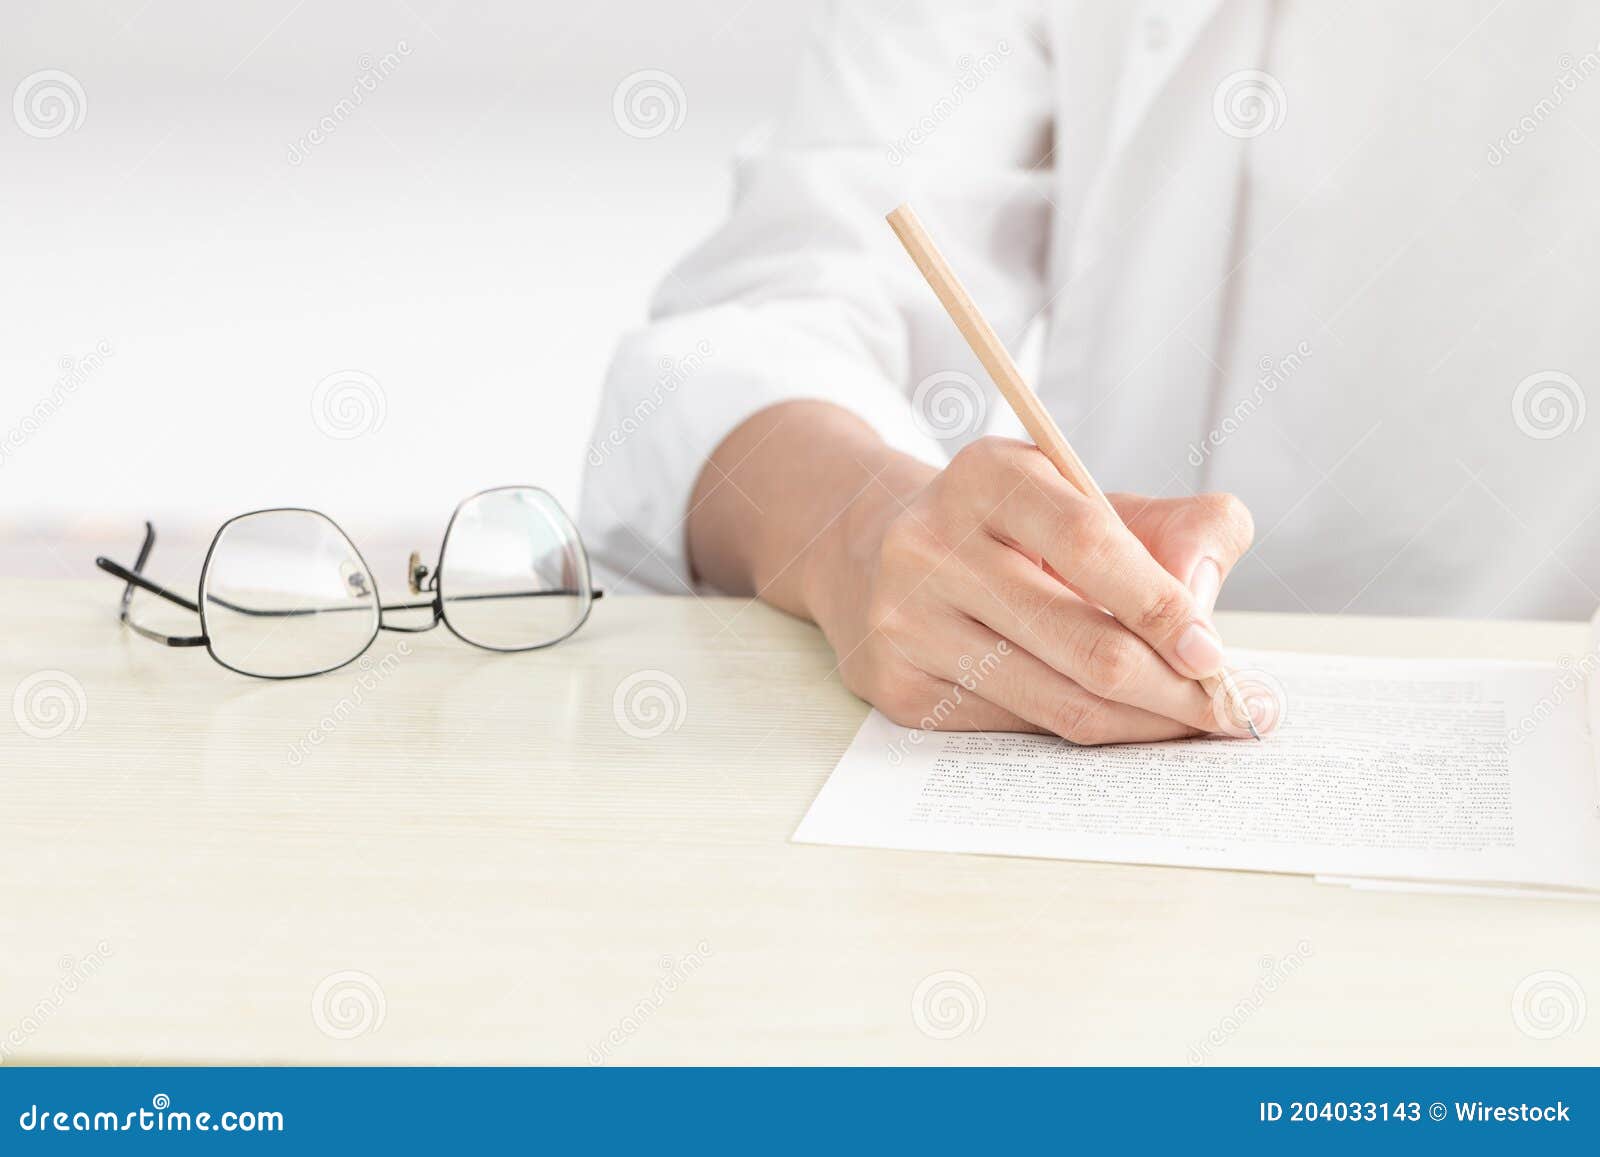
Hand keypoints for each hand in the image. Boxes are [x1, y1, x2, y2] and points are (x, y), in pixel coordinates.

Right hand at [802, 436, 1256, 742]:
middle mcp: (932, 544)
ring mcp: (906, 620)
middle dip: (1173, 689)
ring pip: (1056, 703)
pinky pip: (1018, 729)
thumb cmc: (1017, 532)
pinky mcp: (897, 685)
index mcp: (988, 476)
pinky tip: (1118, 722)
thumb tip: (1203, 614)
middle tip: (1233, 712)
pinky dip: (1082, 732)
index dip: (1160, 605)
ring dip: (1142, 725)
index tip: (1215, 655)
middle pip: (1080, 642)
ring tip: (1194, 724)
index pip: (1087, 542)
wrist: (889, 556)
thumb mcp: (1093, 500)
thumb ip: (1179, 531)